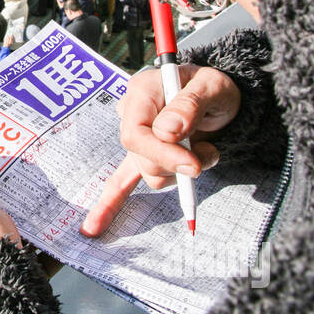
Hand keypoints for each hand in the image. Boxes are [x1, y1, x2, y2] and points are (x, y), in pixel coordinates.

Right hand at [82, 64, 239, 237]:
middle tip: (205, 157)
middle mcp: (133, 114)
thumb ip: (190, 105)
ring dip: (179, 173)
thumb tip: (168, 132)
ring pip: (148, 173)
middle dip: (173, 165)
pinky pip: (122, 182)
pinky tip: (93, 228)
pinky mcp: (146, 156)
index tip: (193, 165)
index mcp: (143, 91)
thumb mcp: (212, 86)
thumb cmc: (214, 86)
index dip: (161, 154)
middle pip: (140, 157)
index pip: (136, 133)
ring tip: (206, 152)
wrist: (220, 95)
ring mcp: (138, 138)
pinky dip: (110, 204)